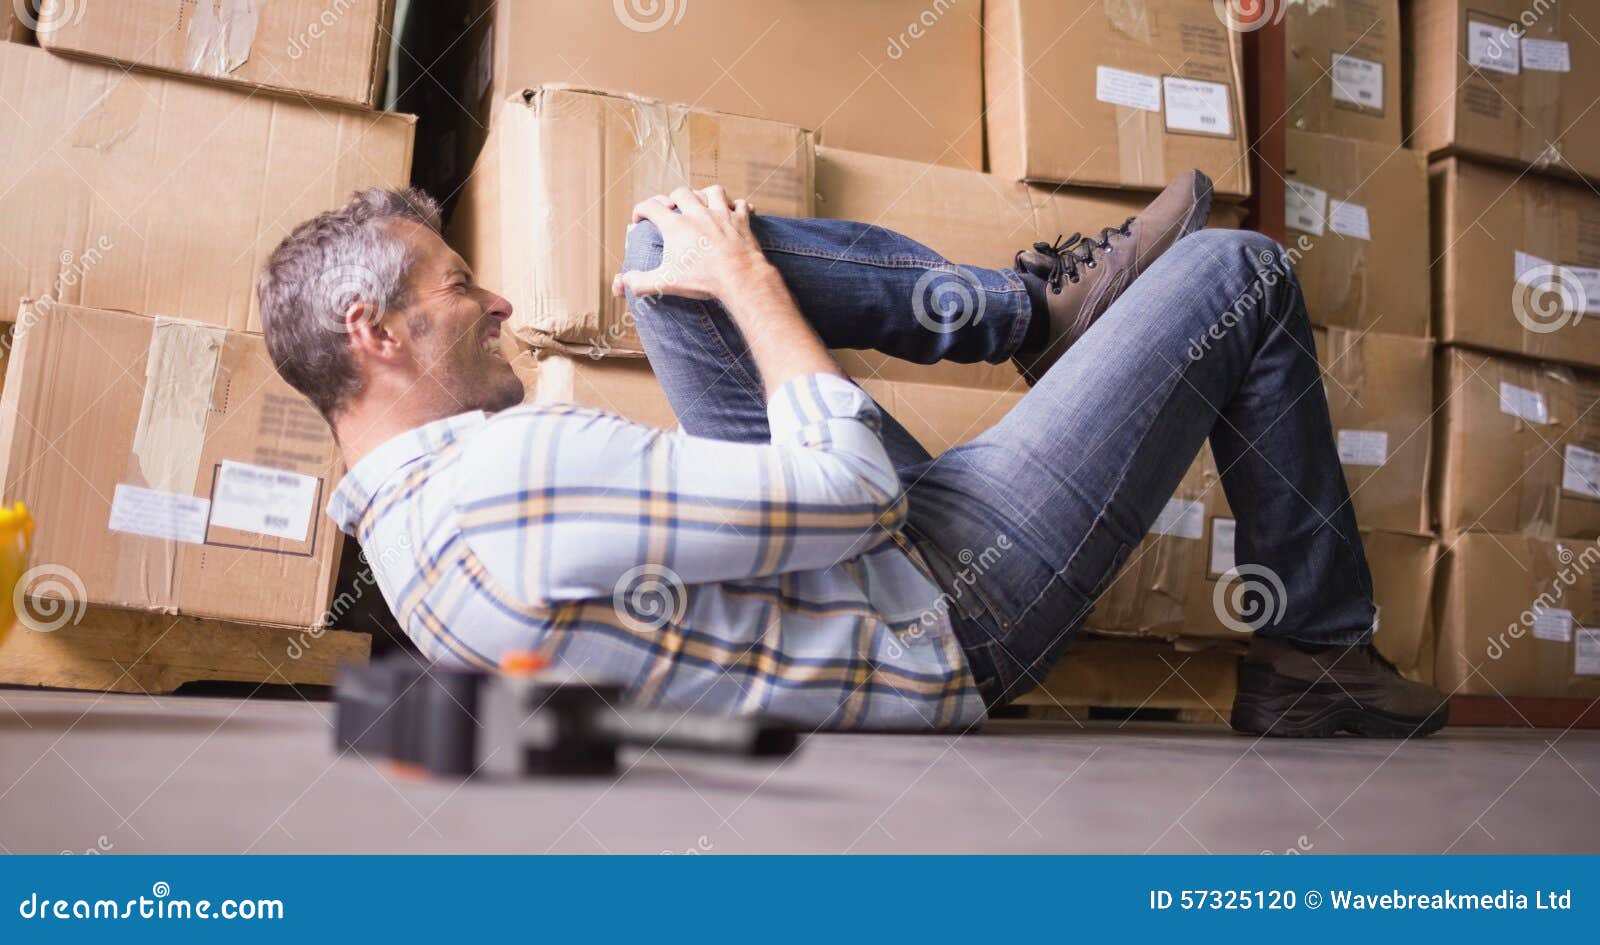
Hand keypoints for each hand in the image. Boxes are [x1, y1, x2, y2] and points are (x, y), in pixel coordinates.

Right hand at [611, 186, 771, 301]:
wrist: (739, 277)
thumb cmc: (702, 280)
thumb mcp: (666, 283)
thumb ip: (641, 282)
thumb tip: (623, 282)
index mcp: (676, 226)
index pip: (651, 207)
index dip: (641, 210)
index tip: (639, 219)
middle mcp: (697, 213)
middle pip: (681, 192)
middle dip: (674, 197)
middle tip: (672, 208)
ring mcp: (721, 214)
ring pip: (712, 191)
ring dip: (706, 194)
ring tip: (703, 203)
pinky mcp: (741, 221)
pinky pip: (741, 204)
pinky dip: (737, 206)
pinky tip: (735, 211)